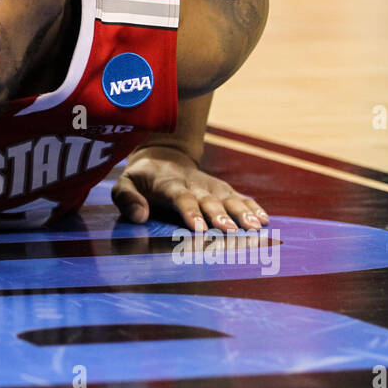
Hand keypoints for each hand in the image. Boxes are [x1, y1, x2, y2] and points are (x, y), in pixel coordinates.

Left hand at [111, 146, 268, 232]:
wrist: (163, 157)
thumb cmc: (141, 179)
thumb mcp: (123, 184)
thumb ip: (126, 198)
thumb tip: (140, 216)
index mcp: (168, 183)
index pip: (181, 198)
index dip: (191, 212)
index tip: (200, 228)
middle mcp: (193, 184)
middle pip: (208, 200)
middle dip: (220, 215)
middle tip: (231, 231)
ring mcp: (210, 186)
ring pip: (228, 198)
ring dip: (242, 212)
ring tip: (255, 227)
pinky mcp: (221, 189)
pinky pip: (239, 197)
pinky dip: (252, 206)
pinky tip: (265, 220)